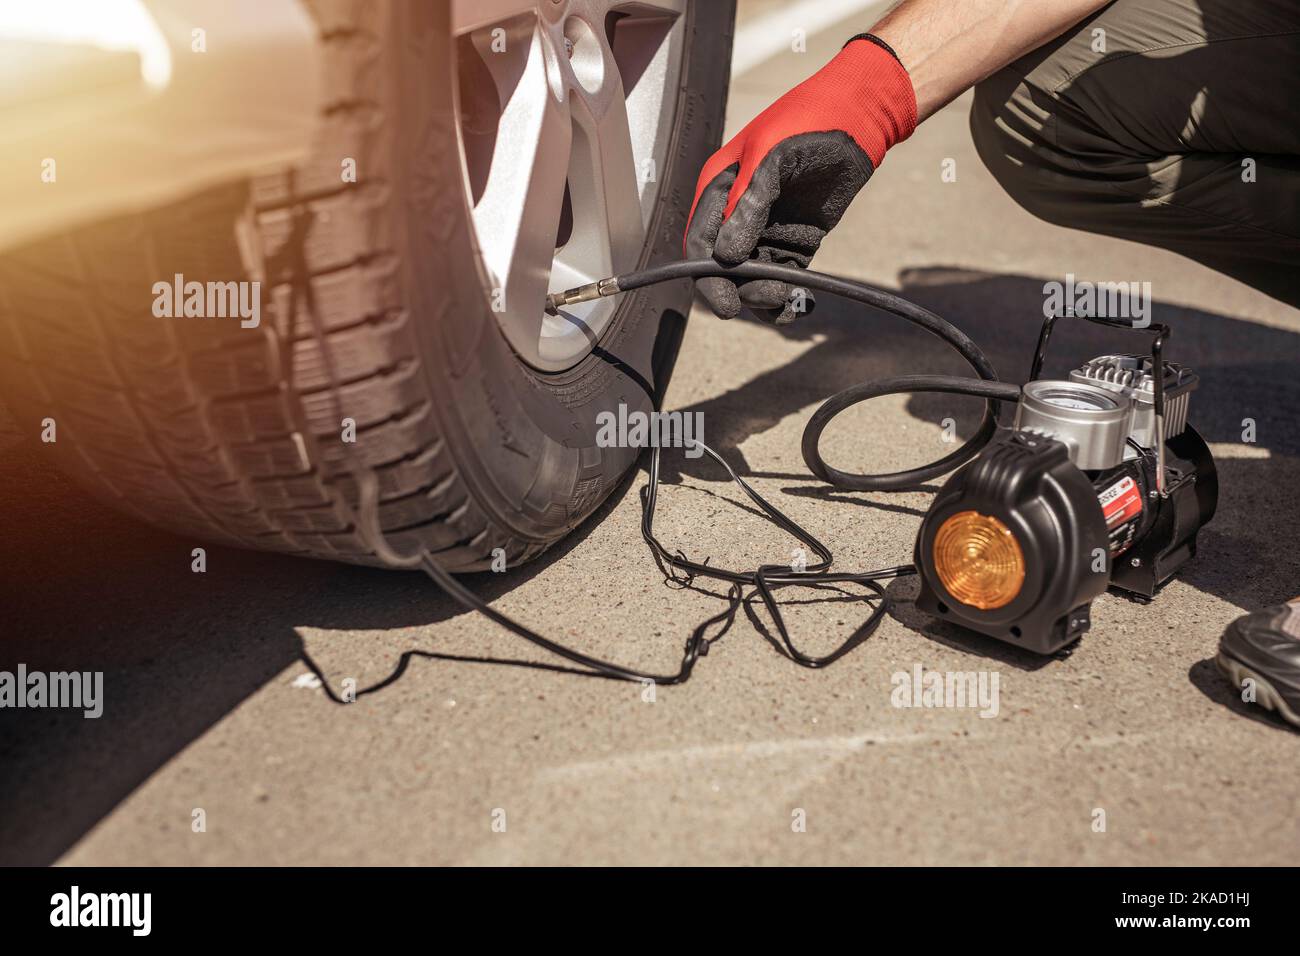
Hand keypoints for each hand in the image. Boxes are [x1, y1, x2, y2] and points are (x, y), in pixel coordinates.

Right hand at [685, 36, 915, 323]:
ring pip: (752, 276)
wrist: (861, 115)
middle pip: (723, 266)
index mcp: (719, 187)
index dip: (707, 276)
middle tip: (765, 299)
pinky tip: (800, 302)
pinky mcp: (795, 240)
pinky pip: (782, 275)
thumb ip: (747, 206)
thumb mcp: (771, 158)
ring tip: (788, 298)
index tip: (726, 304)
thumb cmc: (808, 122)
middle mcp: (737, 212)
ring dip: (764, 294)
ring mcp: (766, 228)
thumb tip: (726, 257)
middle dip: (738, 289)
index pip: (700, 242)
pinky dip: (787, 294)